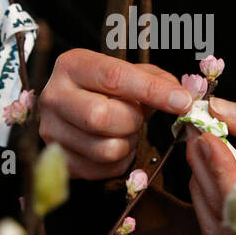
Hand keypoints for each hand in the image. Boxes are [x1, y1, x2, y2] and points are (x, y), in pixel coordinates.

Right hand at [37, 48, 192, 181]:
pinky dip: (119, 161)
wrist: (76, 107)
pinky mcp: (59, 159)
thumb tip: (184, 97)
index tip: (181, 101)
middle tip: (138, 117)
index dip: (152, 90)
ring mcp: (51, 130)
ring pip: (104, 148)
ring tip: (125, 131)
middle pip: (101, 117)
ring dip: (127, 143)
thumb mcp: (131, 73)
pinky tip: (116, 144)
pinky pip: (101, 169)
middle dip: (132, 121)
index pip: (114, 77)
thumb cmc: (107, 89)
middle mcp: (54, 96)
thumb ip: (158, 80)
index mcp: (72, 65)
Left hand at [184, 96, 235, 234]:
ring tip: (203, 147)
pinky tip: (215, 167)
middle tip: (197, 135)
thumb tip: (214, 110)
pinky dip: (216, 197)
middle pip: (228, 219)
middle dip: (206, 175)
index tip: (207, 137)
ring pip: (222, 227)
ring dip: (205, 187)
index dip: (221, 173)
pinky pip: (231, 225)